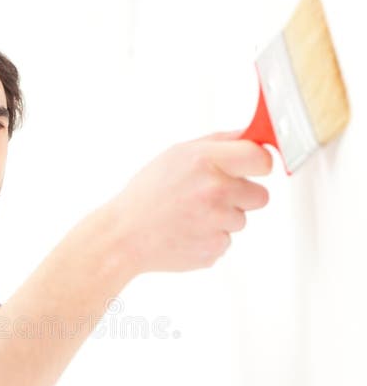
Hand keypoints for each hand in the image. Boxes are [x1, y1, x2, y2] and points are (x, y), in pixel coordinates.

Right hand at [111, 133, 271, 273]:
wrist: (124, 236)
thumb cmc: (148, 194)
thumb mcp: (177, 154)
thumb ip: (219, 143)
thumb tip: (252, 137)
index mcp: (206, 161)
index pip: (262, 159)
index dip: (260, 164)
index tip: (254, 167)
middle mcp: (214, 191)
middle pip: (260, 196)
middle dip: (242, 196)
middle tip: (213, 196)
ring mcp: (216, 223)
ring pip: (242, 220)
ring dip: (223, 218)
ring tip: (192, 215)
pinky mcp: (214, 249)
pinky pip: (227, 240)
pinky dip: (211, 238)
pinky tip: (188, 232)